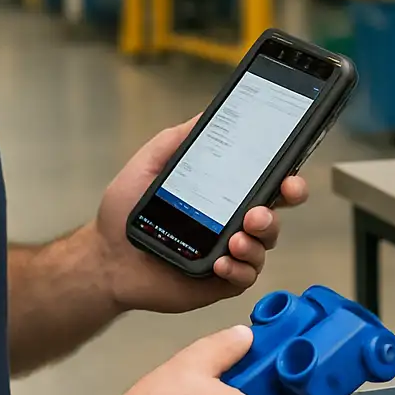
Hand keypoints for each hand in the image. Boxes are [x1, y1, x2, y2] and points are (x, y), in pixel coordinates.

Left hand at [94, 116, 308, 313]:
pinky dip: (240, 269)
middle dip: (283, 207)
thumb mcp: (148, 165)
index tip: (289, 175)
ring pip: (265, 245)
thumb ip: (176, 140)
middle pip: (276, 211)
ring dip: (258, 240)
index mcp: (224, 192)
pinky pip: (245, 276)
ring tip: (236, 238)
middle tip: (260, 209)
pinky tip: (222, 262)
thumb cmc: (125, 212)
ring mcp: (229, 251)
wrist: (105, 256)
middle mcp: (233, 220)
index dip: (287, 177)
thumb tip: (206, 114)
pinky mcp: (220, 280)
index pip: (266, 181)